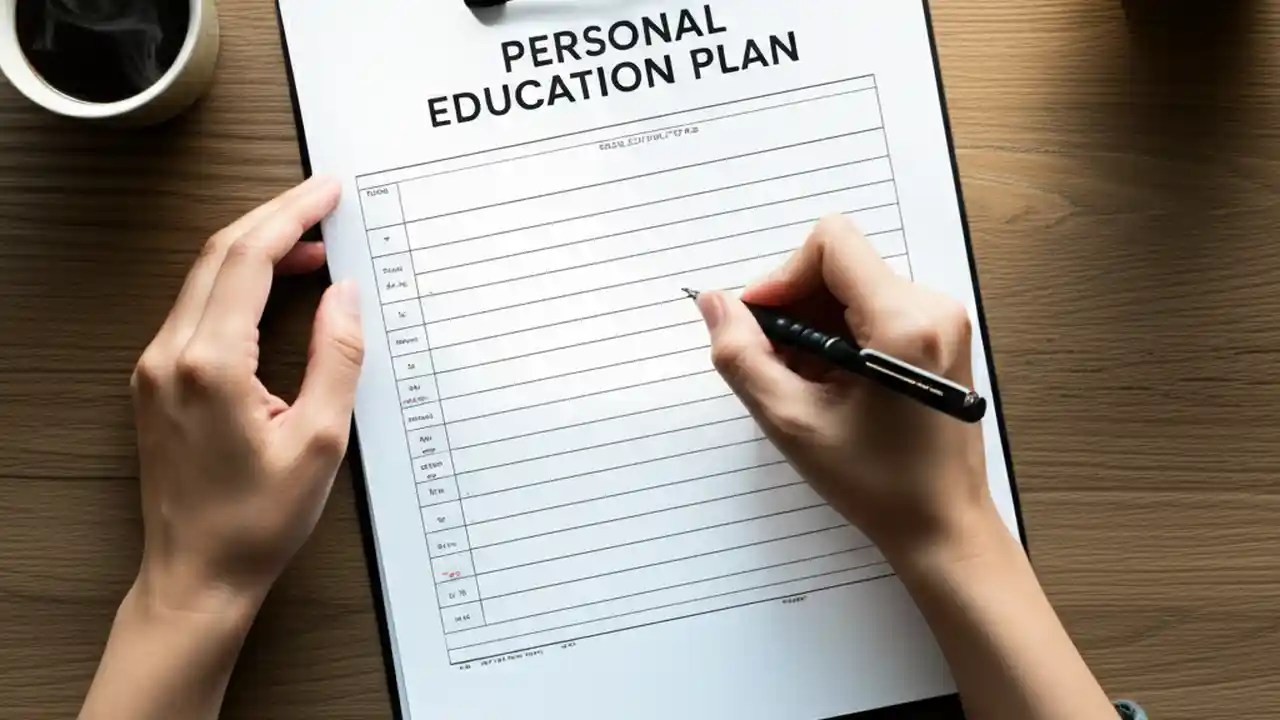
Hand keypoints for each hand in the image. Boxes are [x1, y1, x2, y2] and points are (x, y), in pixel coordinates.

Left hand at [128, 175, 363, 612]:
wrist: (196, 574)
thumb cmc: (257, 521)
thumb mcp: (320, 440)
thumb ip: (337, 357)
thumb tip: (345, 296)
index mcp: (209, 365)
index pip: (247, 259)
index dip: (291, 215)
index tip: (327, 192)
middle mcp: (169, 355)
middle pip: (218, 254)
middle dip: (274, 219)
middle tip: (324, 203)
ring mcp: (153, 367)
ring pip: (203, 277)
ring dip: (256, 250)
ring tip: (312, 248)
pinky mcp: (154, 380)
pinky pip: (195, 307)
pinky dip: (237, 283)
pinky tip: (274, 289)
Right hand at [696, 215, 994, 562]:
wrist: (943, 526)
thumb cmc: (877, 484)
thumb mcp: (793, 422)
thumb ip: (742, 357)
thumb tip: (714, 303)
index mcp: (904, 323)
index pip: (832, 243)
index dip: (782, 276)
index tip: (759, 324)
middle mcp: (933, 308)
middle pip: (841, 265)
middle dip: (795, 307)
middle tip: (775, 365)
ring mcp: (943, 321)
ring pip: (854, 287)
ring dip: (815, 325)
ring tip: (805, 383)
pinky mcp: (942, 337)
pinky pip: (875, 309)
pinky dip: (840, 336)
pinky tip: (832, 385)